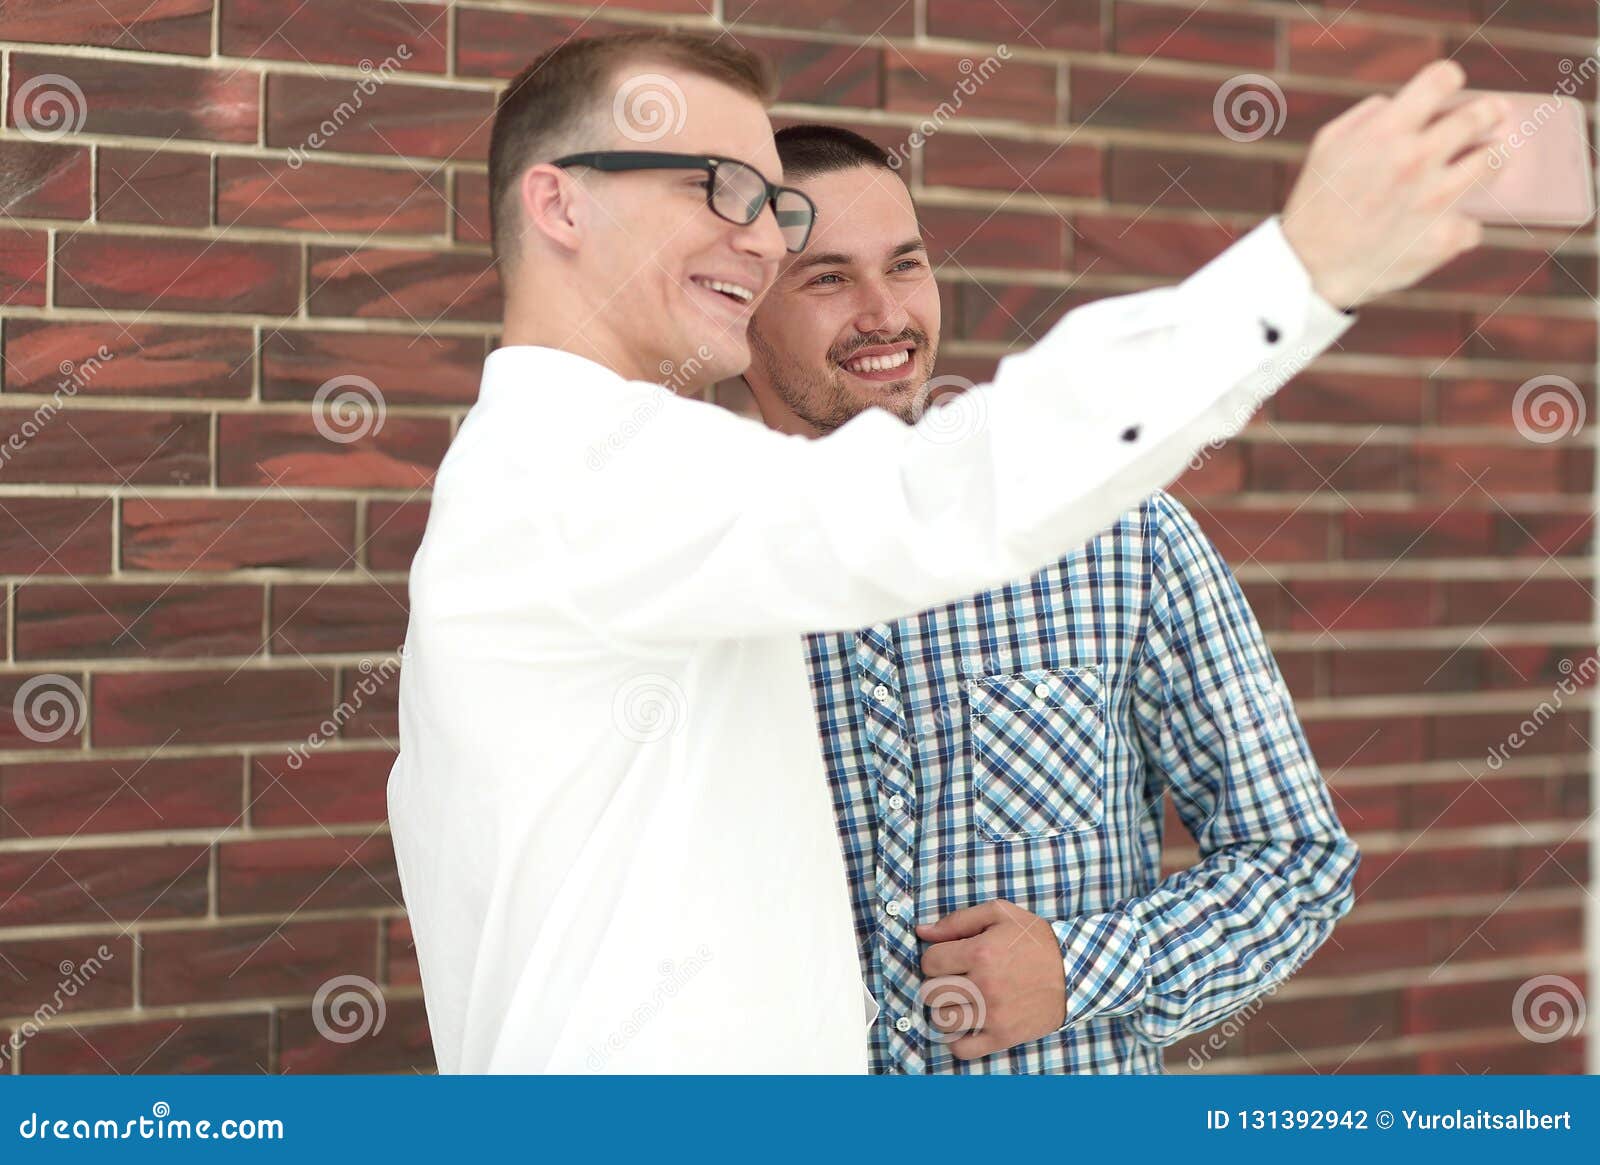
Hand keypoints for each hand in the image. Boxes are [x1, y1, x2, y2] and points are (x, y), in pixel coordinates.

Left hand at [915, 898, 1066, 1058]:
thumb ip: (957, 921)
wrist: (1076, 971)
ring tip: (960, 1001)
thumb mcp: (1000, 914)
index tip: (948, 959)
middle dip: (937, 984)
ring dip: (945, 1010)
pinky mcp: (1003, 1037)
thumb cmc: (1035, 940)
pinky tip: (965, 1026)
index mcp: (980, 952)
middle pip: (931, 993)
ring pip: (942, 1020)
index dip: (935, 958)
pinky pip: (962, 1048)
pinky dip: (956, 1040)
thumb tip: (922, 932)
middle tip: (953, 980)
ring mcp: (993, 1015)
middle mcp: (984, 986)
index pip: (929, 962)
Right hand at [1281, 59, 1509, 310]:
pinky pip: (1472, 224)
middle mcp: (1416, 159)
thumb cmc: (1317, 203)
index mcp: (1386, 131)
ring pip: (1493, 163)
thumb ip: (1369, 116)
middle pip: (1480, 116)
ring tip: (1486, 161)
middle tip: (1494, 114)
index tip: (1452, 89)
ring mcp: (1435, 200)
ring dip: (1493, 158)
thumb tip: (1403, 104)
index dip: (1449, 79)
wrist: (1310, 269)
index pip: (1442, 79)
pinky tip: (1441, 229)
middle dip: (1491, 111)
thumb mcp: (1327, 145)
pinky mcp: (1444, 238)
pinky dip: (1458, 226)